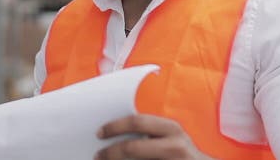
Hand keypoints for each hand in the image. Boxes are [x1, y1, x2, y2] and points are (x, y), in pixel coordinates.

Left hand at [94, 114, 210, 159]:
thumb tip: (115, 134)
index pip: (137, 122)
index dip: (115, 127)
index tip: (100, 133)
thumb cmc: (181, 154)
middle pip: (132, 148)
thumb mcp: (170, 138)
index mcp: (171, 129)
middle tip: (98, 156)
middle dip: (110, 152)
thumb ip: (149, 134)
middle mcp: (174, 145)